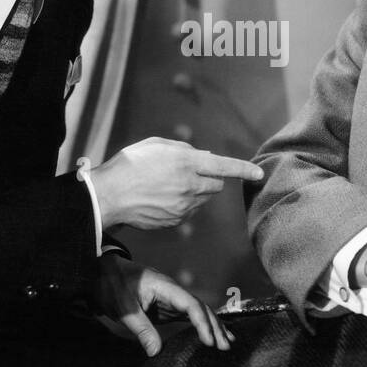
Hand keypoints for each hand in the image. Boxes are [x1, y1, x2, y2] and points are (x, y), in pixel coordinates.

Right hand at [89, 137, 262, 229]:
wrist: (108, 197)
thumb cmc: (128, 165)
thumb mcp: (155, 145)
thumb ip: (183, 150)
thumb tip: (203, 157)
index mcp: (186, 163)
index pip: (224, 167)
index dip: (244, 170)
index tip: (258, 174)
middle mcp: (189, 186)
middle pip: (216, 186)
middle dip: (211, 179)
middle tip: (189, 174)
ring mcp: (183, 207)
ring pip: (202, 199)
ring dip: (195, 192)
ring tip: (167, 185)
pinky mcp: (175, 221)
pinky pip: (188, 211)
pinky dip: (182, 204)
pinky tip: (161, 198)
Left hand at [98, 253, 232, 356]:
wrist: (103, 271)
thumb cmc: (112, 285)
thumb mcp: (124, 309)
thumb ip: (141, 329)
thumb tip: (155, 352)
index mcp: (165, 287)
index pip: (191, 304)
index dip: (202, 322)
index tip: (208, 341)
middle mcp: (173, 291)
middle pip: (201, 307)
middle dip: (214, 326)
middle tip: (225, 347)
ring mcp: (172, 299)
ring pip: (199, 311)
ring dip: (213, 326)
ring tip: (227, 344)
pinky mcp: (168, 307)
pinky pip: (190, 315)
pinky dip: (203, 325)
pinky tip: (212, 336)